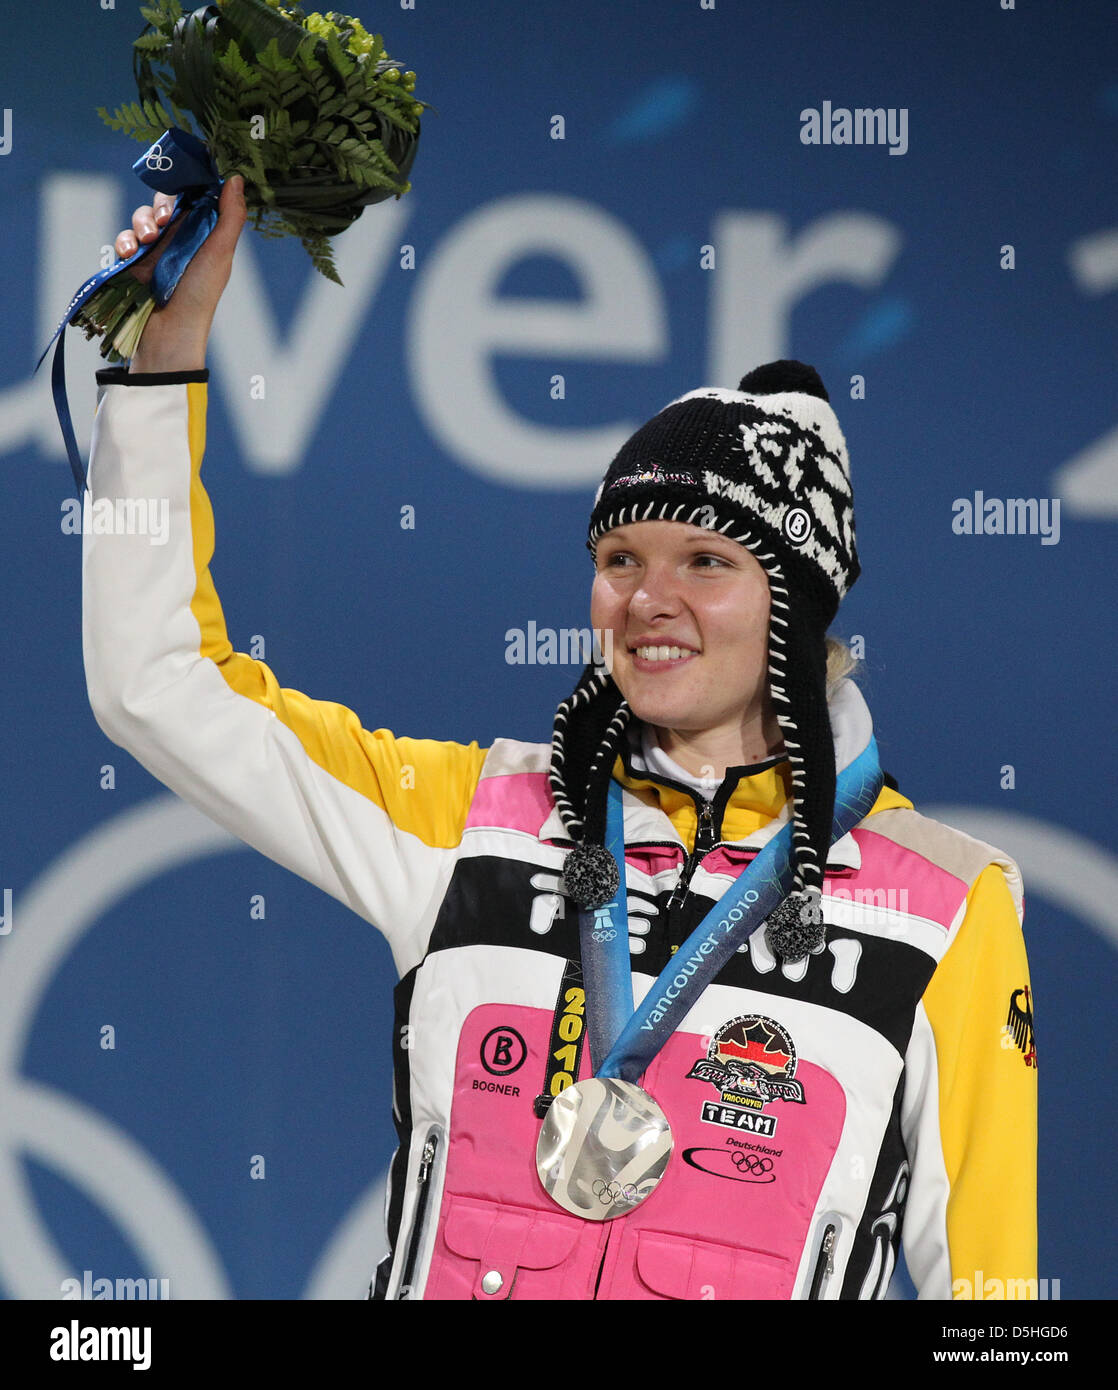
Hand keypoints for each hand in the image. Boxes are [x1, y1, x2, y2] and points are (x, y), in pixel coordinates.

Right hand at [115, 174, 246, 372]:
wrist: (169, 333)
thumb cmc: (199, 295)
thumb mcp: (220, 253)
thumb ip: (230, 217)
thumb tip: (235, 178)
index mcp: (202, 236)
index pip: (191, 199)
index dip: (182, 188)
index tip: (179, 188)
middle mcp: (179, 241)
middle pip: (162, 204)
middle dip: (158, 206)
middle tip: (161, 220)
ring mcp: (155, 252)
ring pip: (140, 219)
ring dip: (139, 223)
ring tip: (146, 241)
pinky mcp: (133, 264)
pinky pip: (124, 240)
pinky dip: (124, 242)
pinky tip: (128, 254)